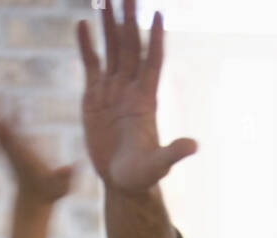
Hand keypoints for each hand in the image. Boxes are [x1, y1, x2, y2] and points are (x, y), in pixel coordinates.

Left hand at [0, 97, 76, 204]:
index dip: (10, 122)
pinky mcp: (5, 152)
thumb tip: (76, 164)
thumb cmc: (51, 192)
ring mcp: (7, 152)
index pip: (16, 137)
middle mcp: (13, 152)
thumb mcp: (62, 185)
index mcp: (25, 155)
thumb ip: (68, 174)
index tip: (6, 111)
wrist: (34, 203)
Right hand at [76, 0, 196, 192]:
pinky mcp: (94, 97)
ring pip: (112, 49)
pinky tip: (83, 23)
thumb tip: (194, 146)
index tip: (158, 12)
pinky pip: (91, 64)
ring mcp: (112, 90)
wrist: (121, 181)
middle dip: (129, 20)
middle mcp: (130, 89)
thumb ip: (173, 152)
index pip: (153, 61)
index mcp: (146, 99)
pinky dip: (87, 44)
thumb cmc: (142, 175)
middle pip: (131, 46)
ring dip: (109, 24)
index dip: (156, 38)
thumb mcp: (158, 165)